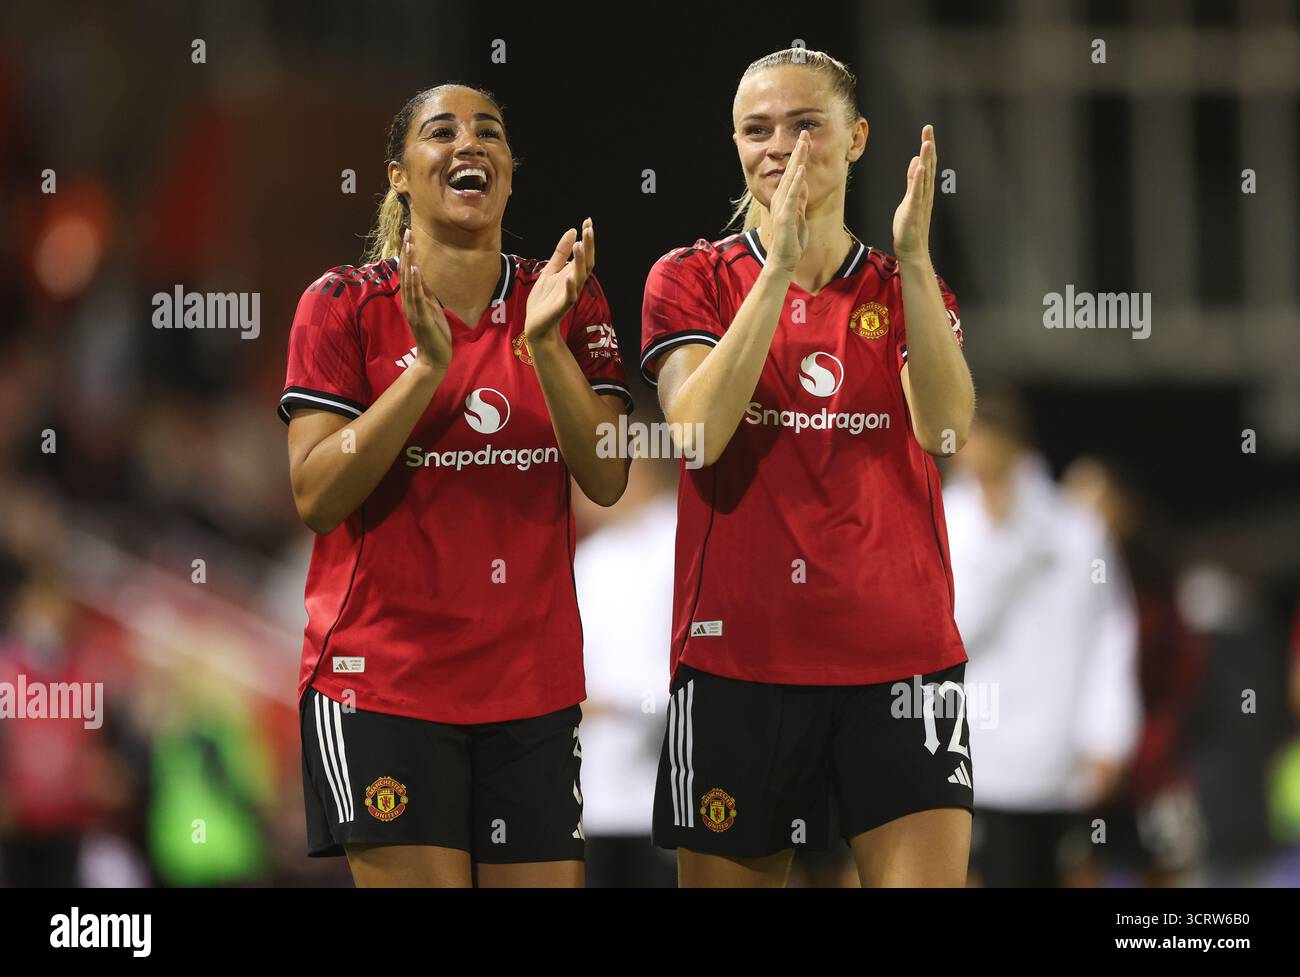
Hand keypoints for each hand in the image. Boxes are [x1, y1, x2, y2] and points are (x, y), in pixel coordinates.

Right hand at [401, 229, 452, 370]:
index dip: (408, 253)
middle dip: (407, 251)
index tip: (409, 235)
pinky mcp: (421, 317)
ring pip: (409, 281)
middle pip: (405, 272)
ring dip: (410, 261)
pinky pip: (417, 297)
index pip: (408, 272)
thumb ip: (425, 292)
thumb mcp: (431, 308)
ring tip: (410, 244)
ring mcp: (414, 309)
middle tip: (408, 232)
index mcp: (412, 299)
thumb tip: (421, 274)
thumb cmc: (434, 334)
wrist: (434, 358)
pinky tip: (415, 268)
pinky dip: (415, 282)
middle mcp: (409, 302)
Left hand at [526, 218, 594, 340]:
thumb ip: (561, 253)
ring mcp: (569, 294)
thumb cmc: (544, 299)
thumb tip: (572, 231)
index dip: (587, 238)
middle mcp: (574, 282)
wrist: (537, 324)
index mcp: (572, 273)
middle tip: (589, 229)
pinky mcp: (562, 306)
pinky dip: (570, 286)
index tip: (588, 221)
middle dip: (588, 246)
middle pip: (587, 263)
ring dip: (580, 261)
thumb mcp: (550, 270)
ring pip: (579, 277)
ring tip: (579, 245)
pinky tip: (569, 276)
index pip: (584, 253)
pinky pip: (569, 296)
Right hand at [766, 130, 809, 272]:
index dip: (799, 156)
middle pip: (790, 170)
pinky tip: (800, 169)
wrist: (784, 260)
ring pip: (790, 179)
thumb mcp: (799, 216)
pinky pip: (792, 196)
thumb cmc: (791, 241)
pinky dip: (797, 182)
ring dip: (797, 160)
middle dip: (798, 151)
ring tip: (803, 144)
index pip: (792, 173)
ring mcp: (782, 207)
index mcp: (785, 199)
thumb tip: (804, 186)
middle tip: (804, 133)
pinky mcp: (785, 216)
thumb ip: (800, 201)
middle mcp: (781, 199)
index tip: (805, 140)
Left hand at [893, 124, 935, 260]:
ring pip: (925, 177)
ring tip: (927, 143)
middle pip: (929, 166)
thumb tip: (917, 161)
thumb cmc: (909, 225)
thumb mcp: (910, 198)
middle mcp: (925, 193)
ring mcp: (920, 202)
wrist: (912, 249)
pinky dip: (919, 180)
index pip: (927, 164)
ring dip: (926, 160)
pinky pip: (917, 194)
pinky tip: (921, 168)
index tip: (927, 130)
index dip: (927, 147)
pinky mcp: (914, 211)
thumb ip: (913, 181)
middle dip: (928, 147)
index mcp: (924, 190)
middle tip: (929, 129)